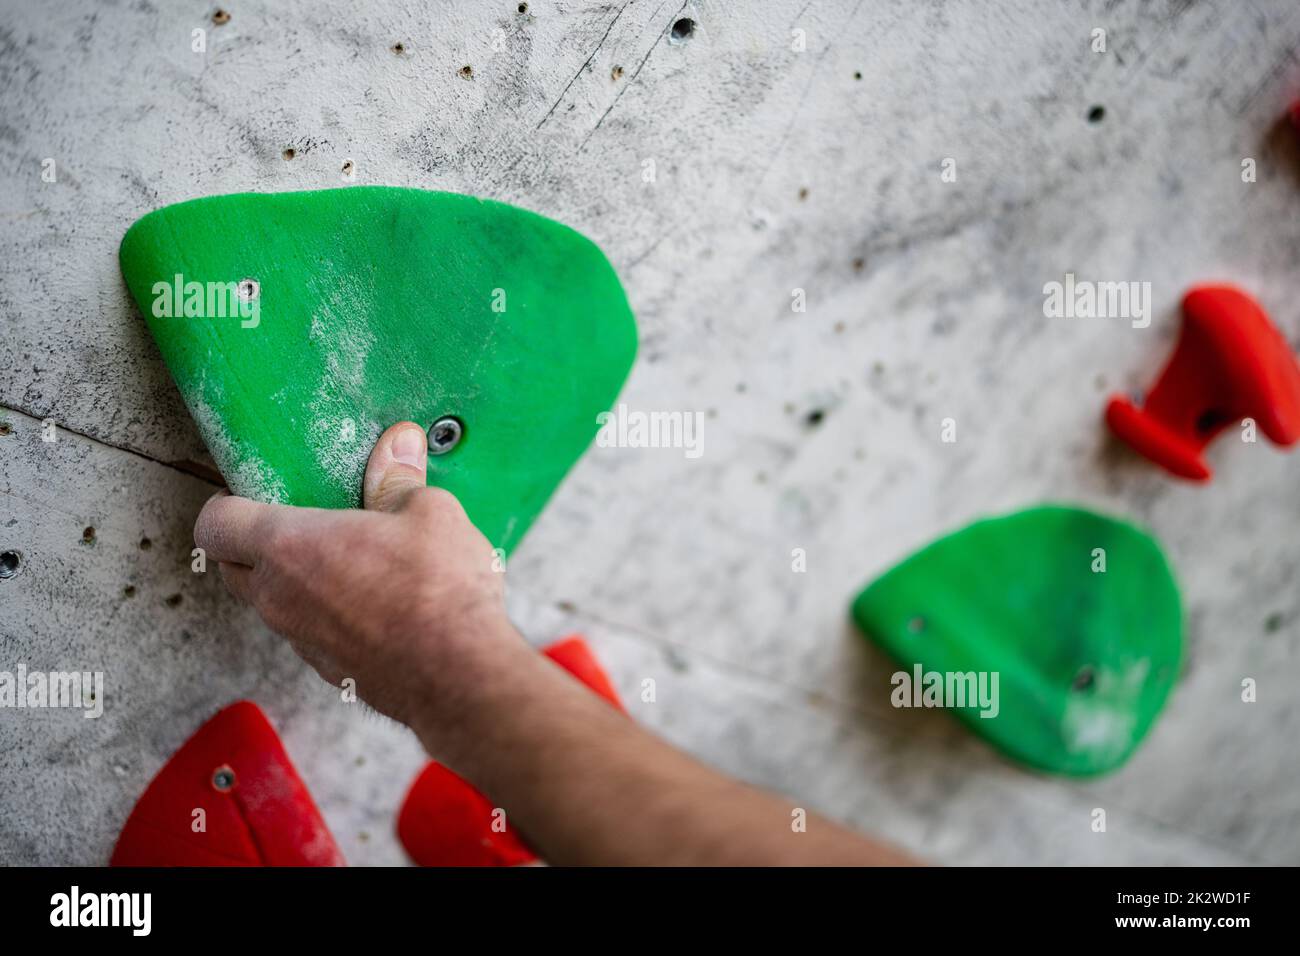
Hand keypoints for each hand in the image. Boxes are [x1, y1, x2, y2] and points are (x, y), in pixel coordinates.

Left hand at [194, 422, 523, 734]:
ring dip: (289, 580)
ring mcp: (301, 639)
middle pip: (230, 567)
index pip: (214, 525)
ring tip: (340, 559)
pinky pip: (306, 631)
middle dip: (248, 542)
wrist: (460, 674)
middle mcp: (279, 597)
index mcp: (289, 547)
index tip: (251, 492)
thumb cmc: (437, 590)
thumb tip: (398, 445)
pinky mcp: (329, 668)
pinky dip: (322, 612)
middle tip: (295, 520)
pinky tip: (369, 600)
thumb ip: (398, 479)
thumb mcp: (428, 512)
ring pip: (270, 602)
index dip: (225, 504)